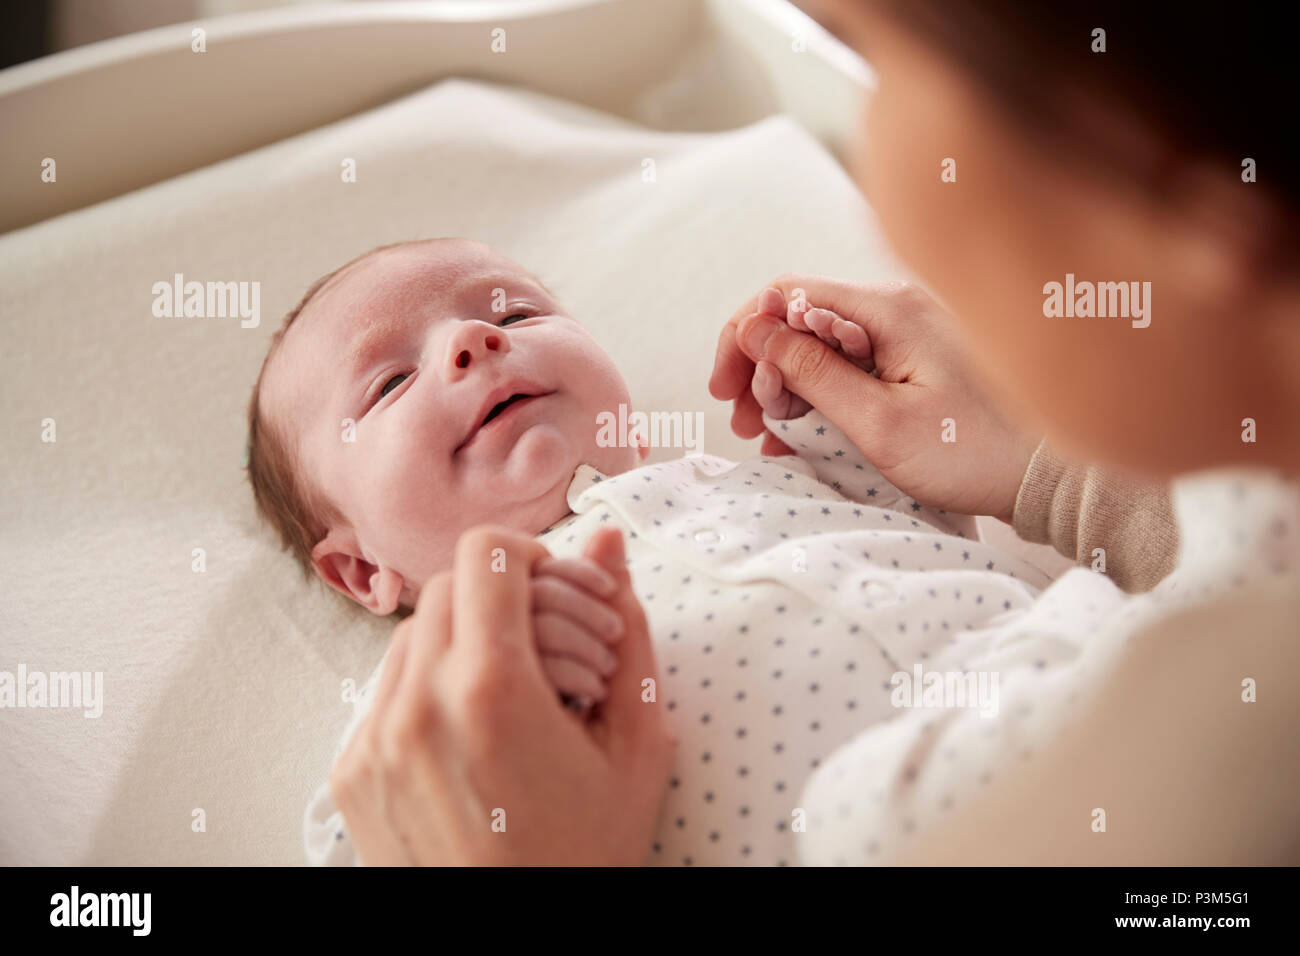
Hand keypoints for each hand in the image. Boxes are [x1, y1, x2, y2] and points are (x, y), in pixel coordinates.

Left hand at [330, 525, 674, 864]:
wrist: (522, 949)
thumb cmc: (588, 856)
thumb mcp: (636, 744)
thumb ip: (625, 630)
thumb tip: (606, 542)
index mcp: (490, 692)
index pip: (484, 555)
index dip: (529, 556)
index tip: (557, 591)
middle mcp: (415, 708)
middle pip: (446, 589)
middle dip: (501, 600)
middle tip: (550, 646)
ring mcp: (372, 743)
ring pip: (411, 637)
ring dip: (464, 644)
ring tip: (516, 699)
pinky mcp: (351, 774)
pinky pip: (386, 693)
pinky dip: (430, 691)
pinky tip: (476, 739)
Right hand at [710, 277, 1038, 521]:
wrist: (1049, 474)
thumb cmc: (974, 451)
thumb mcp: (879, 422)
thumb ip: (812, 372)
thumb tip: (755, 328)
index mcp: (888, 308)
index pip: (786, 294)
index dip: (744, 337)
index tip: (726, 390)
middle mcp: (896, 306)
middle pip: (799, 318)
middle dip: (761, 368)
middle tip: (745, 424)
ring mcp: (907, 331)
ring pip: (819, 344)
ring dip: (785, 387)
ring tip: (769, 436)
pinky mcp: (914, 358)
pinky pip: (848, 365)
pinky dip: (817, 396)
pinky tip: (801, 437)